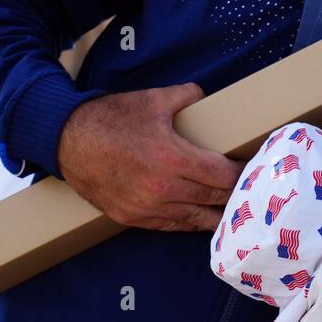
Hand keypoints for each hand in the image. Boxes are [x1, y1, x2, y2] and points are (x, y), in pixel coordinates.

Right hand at [57, 83, 244, 231]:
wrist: (66, 140)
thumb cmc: (111, 118)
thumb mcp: (153, 100)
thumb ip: (187, 96)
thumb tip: (205, 96)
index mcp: (173, 159)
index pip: (224, 176)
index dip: (244, 175)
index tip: (256, 171)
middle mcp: (163, 189)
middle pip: (215, 200)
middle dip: (237, 195)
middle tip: (253, 190)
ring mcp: (147, 208)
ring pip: (197, 220)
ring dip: (218, 215)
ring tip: (236, 210)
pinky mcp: (132, 218)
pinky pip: (172, 226)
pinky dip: (190, 221)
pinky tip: (203, 216)